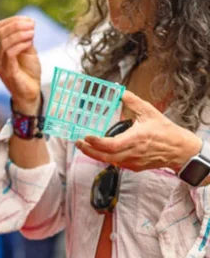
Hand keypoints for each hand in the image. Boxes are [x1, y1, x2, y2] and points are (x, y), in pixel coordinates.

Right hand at [0, 16, 40, 113]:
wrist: (30, 92)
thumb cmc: (28, 72)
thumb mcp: (28, 50)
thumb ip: (25, 38)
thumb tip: (28, 23)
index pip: (0, 28)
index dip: (14, 20)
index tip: (30, 21)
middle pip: (1, 32)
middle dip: (18, 25)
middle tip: (33, 26)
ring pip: (4, 41)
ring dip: (20, 34)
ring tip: (33, 33)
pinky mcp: (7, 72)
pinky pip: (10, 53)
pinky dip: (21, 44)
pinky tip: (30, 43)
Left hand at [76, 91, 201, 173]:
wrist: (179, 150)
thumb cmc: (165, 130)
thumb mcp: (149, 112)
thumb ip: (132, 101)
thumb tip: (118, 90)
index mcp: (136, 139)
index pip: (111, 145)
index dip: (97, 143)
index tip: (86, 137)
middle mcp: (132, 153)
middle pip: (105, 156)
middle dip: (89, 150)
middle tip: (78, 143)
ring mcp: (132, 162)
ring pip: (108, 161)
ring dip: (95, 155)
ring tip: (84, 146)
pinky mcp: (133, 167)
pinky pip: (116, 164)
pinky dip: (105, 158)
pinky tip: (99, 151)